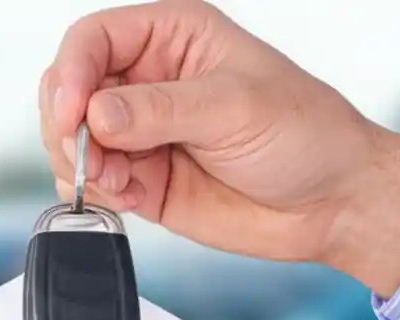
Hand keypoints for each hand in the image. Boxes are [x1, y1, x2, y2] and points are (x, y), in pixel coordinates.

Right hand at [39, 0, 399, 297]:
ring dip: (80, 164)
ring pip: (71, 141)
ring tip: (120, 182)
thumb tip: (95, 114)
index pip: (92, 39)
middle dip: (67, 125)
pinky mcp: (140, 179)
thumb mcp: (236, 107)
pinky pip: (92, 183)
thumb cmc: (306, 134)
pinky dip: (97, 194)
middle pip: (68, 90)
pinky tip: (130, 198)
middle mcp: (148, 81)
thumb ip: (161, 110)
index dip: (71, 74)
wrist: (332, 202)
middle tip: (90, 156)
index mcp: (173, 37)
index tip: (70, 115)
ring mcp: (141, 133)